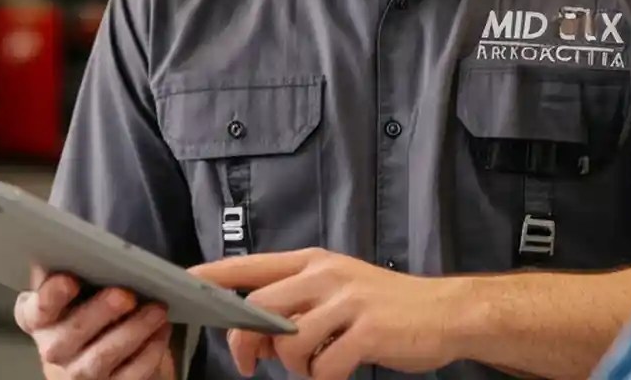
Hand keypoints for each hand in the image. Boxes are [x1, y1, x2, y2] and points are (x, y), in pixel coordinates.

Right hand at [14, 268, 173, 379]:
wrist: (97, 353)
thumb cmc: (89, 309)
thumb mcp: (79, 287)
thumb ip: (83, 266)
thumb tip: (111, 247)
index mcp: (38, 317)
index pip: (37, 308)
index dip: (51, 295)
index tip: (69, 279)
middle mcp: (53, 348)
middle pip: (71, 334)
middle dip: (100, 312)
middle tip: (126, 295)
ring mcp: (78, 374)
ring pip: (101, 357)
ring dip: (133, 331)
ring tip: (157, 310)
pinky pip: (129, 375)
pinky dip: (150, 352)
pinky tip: (162, 331)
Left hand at [190, 249, 467, 379]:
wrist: (445, 312)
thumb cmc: (386, 306)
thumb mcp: (339, 289)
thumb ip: (298, 303)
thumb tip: (260, 335)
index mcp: (314, 262)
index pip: (251, 265)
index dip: (215, 275)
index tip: (185, 283)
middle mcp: (325, 275)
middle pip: (260, 307)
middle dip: (247, 342)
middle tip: (251, 366)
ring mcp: (347, 301)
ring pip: (290, 342)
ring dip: (296, 366)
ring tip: (317, 367)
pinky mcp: (367, 330)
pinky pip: (325, 365)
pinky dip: (326, 378)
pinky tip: (341, 371)